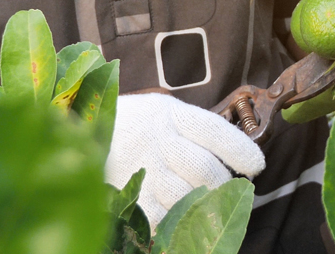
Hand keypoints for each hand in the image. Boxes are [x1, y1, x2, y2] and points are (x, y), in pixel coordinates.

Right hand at [105, 93, 265, 227]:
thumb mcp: (162, 115)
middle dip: (221, 185)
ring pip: (185, 197)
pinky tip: (175, 214)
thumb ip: (192, 132)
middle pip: (205, 170)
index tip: (256, 167)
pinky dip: (172, 220)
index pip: (215, 131)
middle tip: (225, 189)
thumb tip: (233, 157)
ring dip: (201, 204)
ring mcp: (140, 168)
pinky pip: (159, 216)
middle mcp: (157, 140)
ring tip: (203, 201)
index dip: (240, 150)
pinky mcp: (125, 194)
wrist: (77, 133)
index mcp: (170, 114)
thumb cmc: (132, 126)